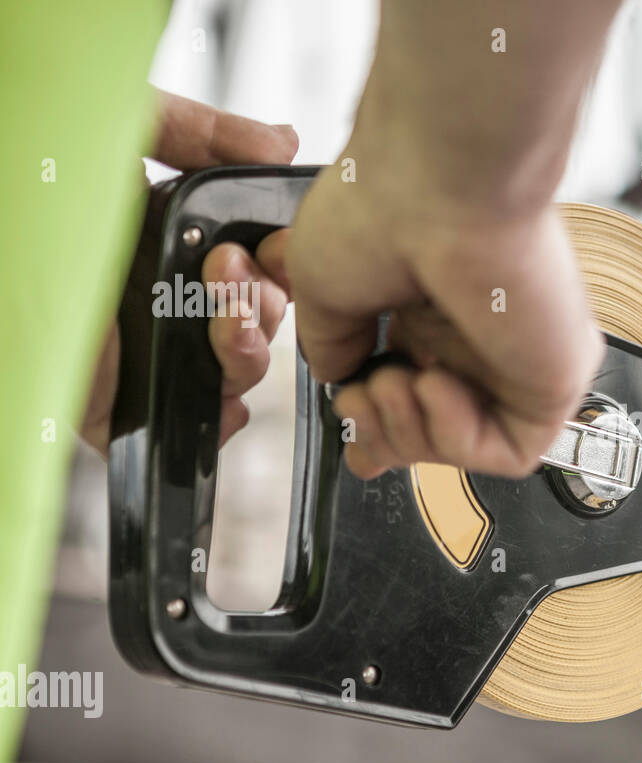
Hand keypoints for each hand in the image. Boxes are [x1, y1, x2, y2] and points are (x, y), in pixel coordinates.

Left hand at [80, 90, 297, 455]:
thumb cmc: (29, 202)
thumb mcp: (113, 137)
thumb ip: (197, 131)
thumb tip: (281, 142)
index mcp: (164, 235)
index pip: (256, 255)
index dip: (279, 256)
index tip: (272, 244)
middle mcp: (162, 293)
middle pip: (262, 313)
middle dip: (267, 299)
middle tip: (224, 274)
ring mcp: (150, 352)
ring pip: (244, 367)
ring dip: (252, 346)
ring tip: (221, 321)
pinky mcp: (130, 408)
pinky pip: (203, 422)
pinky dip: (224, 411)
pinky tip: (211, 384)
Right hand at [273, 176, 603, 479]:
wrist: (441, 175)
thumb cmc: (384, 201)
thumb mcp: (323, 283)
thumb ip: (333, 345)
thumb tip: (340, 377)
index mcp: (427, 308)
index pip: (410, 396)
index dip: (375, 431)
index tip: (350, 429)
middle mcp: (475, 333)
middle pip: (433, 433)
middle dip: (383, 437)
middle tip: (361, 400)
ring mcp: (517, 358)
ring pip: (467, 447)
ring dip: (411, 433)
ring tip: (396, 379)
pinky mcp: (554, 379)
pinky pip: (514, 452)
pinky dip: (459, 437)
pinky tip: (438, 385)